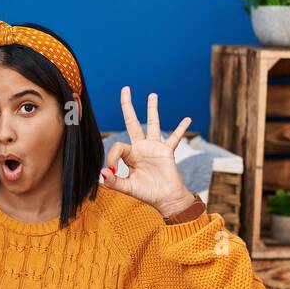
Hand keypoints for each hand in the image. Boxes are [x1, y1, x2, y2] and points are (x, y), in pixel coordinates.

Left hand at [101, 88, 196, 217]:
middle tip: (125, 88)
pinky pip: (175, 138)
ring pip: (152, 124)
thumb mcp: (127, 188)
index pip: (118, 146)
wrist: (165, 199)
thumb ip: (114, 182)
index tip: (111, 170)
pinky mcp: (167, 152)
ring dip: (152, 109)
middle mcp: (141, 148)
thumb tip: (102, 173)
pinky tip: (187, 118)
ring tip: (152, 94)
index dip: (111, 157)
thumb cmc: (146, 194)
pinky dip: (182, 129)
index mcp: (129, 155)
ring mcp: (154, 148)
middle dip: (128, 106)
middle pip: (132, 122)